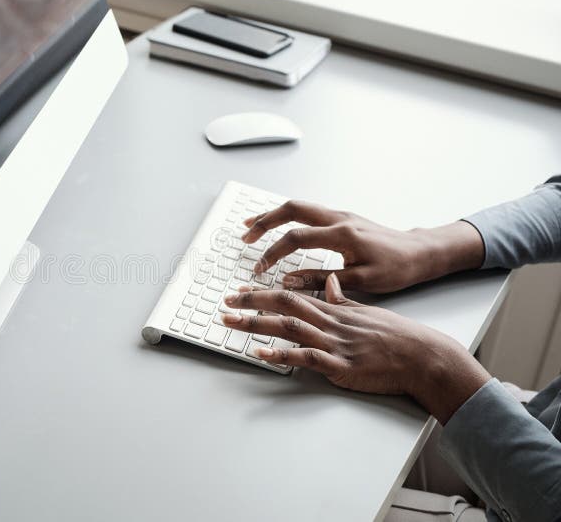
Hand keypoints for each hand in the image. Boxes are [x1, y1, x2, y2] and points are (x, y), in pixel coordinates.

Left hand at [221, 274, 490, 423]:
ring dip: (255, 324)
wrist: (423, 356)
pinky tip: (260, 354)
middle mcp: (329, 322)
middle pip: (283, 304)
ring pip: (288, 327)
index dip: (263, 291)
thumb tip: (327, 283)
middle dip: (250, 302)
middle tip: (224, 301)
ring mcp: (333, 343)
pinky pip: (305, 357)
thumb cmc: (396, 336)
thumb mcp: (366, 311)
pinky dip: (281, 355)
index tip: (241, 291)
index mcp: (334, 309)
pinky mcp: (340, 365)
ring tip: (229, 322)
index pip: (292, 293)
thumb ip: (341, 299)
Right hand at [241, 201, 484, 292]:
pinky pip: (308, 211)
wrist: (421, 252)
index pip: (295, 238)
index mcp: (342, 234)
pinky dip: (287, 216)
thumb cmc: (397, 268)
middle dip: (264, 221)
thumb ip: (321, 279)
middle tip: (245, 235)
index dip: (272, 253)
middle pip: (291, 209)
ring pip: (298, 206)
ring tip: (252, 226)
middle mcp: (339, 218)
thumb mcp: (361, 280)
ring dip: (273, 215)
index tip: (259, 268)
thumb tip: (288, 281)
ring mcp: (340, 215)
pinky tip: (279, 225)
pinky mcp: (342, 218)